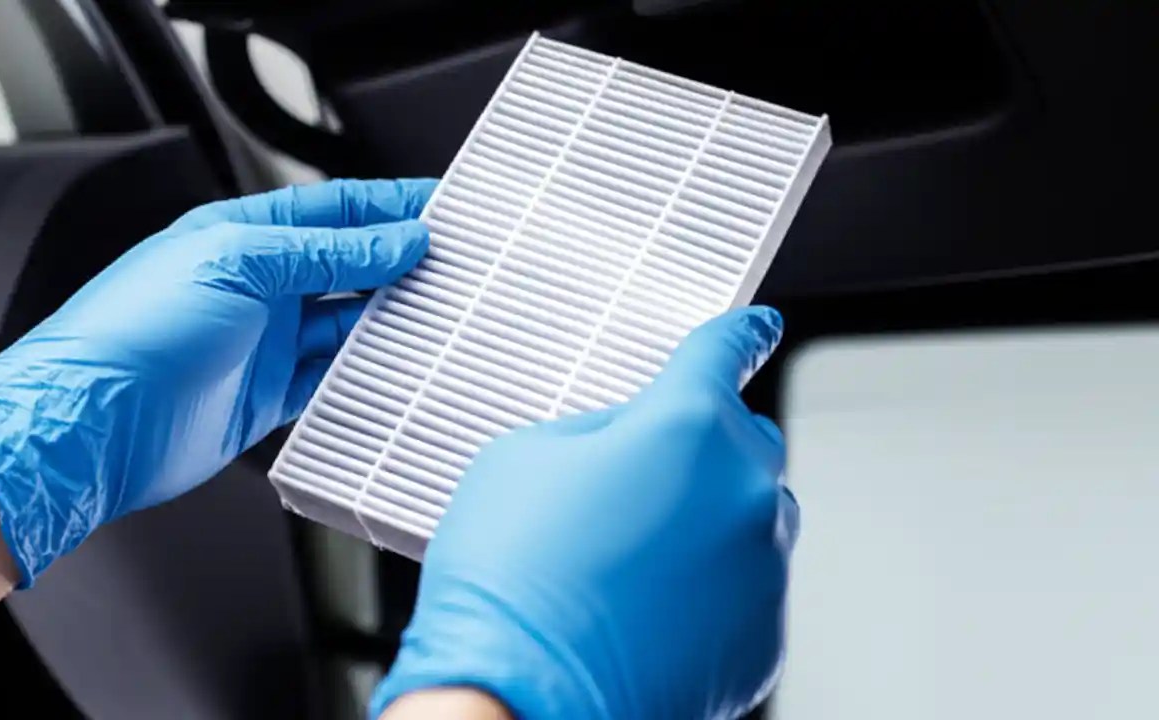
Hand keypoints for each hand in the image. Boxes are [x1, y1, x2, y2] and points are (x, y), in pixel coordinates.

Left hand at [0, 178, 435, 586]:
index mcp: (240, 238)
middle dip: (397, 263)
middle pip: (344, 266)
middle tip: (451, 265)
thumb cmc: (131, 334)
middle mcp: (253, 288)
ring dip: (387, 319)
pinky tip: (390, 369)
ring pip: (344, 324)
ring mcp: (260, 345)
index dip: (387, 206)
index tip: (438, 208)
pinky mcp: (263, 398)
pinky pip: (329, 380)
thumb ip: (321, 253)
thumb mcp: (235, 264)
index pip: (331, 211)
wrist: (89, 429)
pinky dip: (362, 374)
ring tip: (434, 314)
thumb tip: (391, 242)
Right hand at [371, 307, 798, 719]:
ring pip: (749, 517)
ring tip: (630, 563)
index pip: (726, 352)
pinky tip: (645, 610)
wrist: (518, 700)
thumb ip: (599, 429)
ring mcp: (762, 568)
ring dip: (705, 520)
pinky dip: (708, 589)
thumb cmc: (509, 584)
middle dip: (699, 449)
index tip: (757, 329)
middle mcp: (743, 491)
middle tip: (634, 487)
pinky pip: (746, 588)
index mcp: (686, 427)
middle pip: (743, 441)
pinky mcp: (765, 637)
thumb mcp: (524, 459)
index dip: (739, 335)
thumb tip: (631, 440)